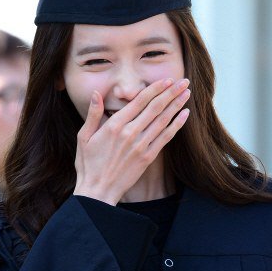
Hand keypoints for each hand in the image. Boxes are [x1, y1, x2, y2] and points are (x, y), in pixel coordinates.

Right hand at [73, 78, 189, 204]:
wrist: (98, 191)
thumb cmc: (88, 164)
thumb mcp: (84, 137)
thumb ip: (93, 114)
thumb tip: (97, 93)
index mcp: (114, 125)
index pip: (139, 101)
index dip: (155, 88)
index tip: (167, 79)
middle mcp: (129, 133)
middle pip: (155, 107)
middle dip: (171, 92)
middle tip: (184, 81)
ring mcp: (140, 146)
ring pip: (163, 120)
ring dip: (176, 105)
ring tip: (187, 93)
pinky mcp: (147, 158)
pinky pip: (165, 138)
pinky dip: (176, 125)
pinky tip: (185, 115)